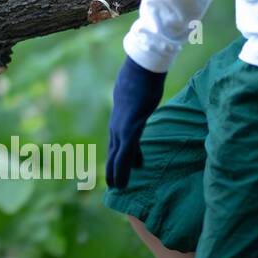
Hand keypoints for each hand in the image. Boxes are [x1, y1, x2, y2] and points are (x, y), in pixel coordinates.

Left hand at [106, 56, 166, 189]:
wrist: (141, 69)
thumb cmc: (143, 78)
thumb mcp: (140, 96)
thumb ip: (140, 105)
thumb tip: (143, 106)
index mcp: (120, 119)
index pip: (117, 142)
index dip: (118, 156)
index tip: (122, 167)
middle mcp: (117, 126)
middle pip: (114, 152)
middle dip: (114, 168)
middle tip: (115, 184)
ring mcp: (122, 129)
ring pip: (117, 157)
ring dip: (116, 173)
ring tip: (116, 188)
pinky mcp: (129, 130)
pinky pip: (125, 156)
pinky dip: (122, 171)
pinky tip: (121, 183)